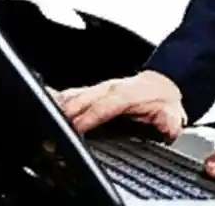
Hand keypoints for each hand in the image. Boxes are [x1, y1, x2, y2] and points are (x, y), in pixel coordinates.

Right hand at [55, 71, 187, 139]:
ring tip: (43, 118)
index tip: (73, 131)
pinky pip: (72, 93)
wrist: (166, 83)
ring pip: (73, 95)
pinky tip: (48, 104)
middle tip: (51, 132)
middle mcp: (109, 89)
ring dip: (58, 106)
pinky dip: (58, 99)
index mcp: (126, 96)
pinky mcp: (94, 90)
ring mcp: (100, 88)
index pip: (101, 108)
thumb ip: (167, 126)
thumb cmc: (165, 102)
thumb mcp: (172, 117)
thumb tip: (165, 131)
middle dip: (64, 115)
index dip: (86, 119)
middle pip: (80, 100)